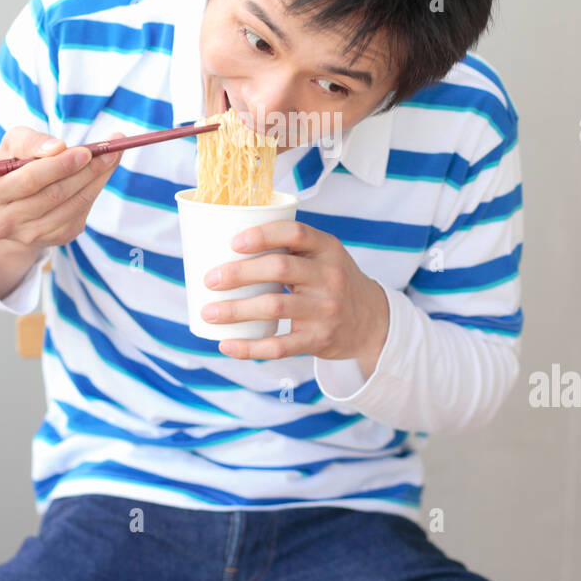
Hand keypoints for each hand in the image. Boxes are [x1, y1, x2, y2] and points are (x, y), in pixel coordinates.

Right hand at [0, 125, 125, 250]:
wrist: (5, 209)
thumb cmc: (9, 168)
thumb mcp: (10, 147)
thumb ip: (30, 142)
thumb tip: (59, 148)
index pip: (28, 180)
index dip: (59, 166)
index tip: (85, 152)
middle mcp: (3, 222)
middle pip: (53, 196)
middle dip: (85, 172)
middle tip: (109, 152)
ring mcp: (28, 235)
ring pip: (70, 207)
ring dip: (95, 181)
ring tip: (111, 158)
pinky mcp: (51, 240)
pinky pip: (78, 216)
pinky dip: (92, 193)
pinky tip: (101, 176)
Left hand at [200, 219, 389, 368]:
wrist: (372, 321)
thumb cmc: (332, 281)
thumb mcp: (324, 256)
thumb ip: (290, 248)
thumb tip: (225, 245)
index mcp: (328, 248)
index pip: (295, 233)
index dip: (262, 235)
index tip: (233, 243)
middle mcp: (330, 277)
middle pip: (279, 269)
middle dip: (239, 273)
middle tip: (211, 280)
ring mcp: (326, 310)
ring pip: (274, 307)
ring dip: (236, 310)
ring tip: (209, 312)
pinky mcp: (319, 339)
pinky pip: (279, 345)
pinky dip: (249, 347)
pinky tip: (226, 345)